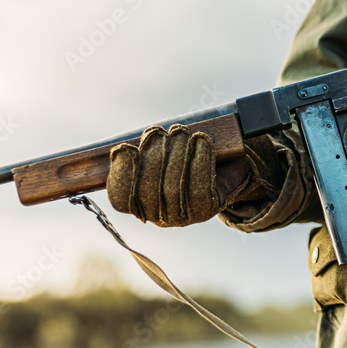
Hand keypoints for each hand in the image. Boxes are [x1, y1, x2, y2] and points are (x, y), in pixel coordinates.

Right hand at [107, 124, 267, 226]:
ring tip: (180, 131)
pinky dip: (200, 159)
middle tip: (158, 131)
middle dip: (152, 155)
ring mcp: (184, 216)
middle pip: (148, 190)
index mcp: (139, 205)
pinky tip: (201, 140)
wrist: (225, 170)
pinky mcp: (207, 209)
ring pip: (174, 186)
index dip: (121, 174)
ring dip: (176, 153)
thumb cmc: (184, 160)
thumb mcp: (160, 154)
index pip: (120, 198)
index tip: (126, 148)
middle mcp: (159, 216)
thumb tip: (122, 151)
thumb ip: (142, 152)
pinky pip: (201, 185)